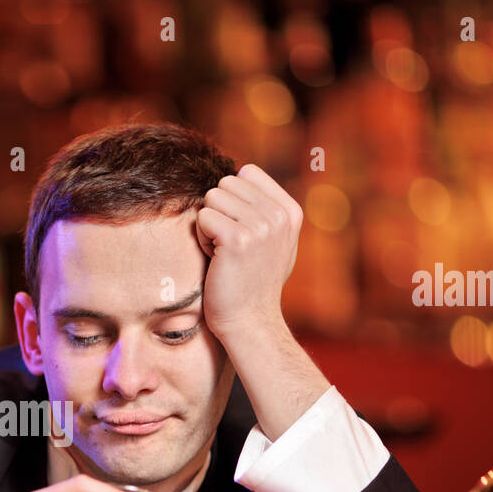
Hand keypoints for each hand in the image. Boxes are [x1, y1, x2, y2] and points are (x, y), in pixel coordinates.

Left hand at [195, 164, 303, 345]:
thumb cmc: (253, 282)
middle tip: (229, 245)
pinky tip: (217, 260)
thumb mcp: (273, 239)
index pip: (246, 172)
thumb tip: (243, 170)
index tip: (241, 232)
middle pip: (226, 183)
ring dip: (209, 226)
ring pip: (212, 198)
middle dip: (219, 212)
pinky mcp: (238, 239)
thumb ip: (265, 207)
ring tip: (224, 253)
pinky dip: (202, 239)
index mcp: (290, 210)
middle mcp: (280, 214)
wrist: (249, 321)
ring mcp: (262, 226)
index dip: (233, 199)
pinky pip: (203, 218)